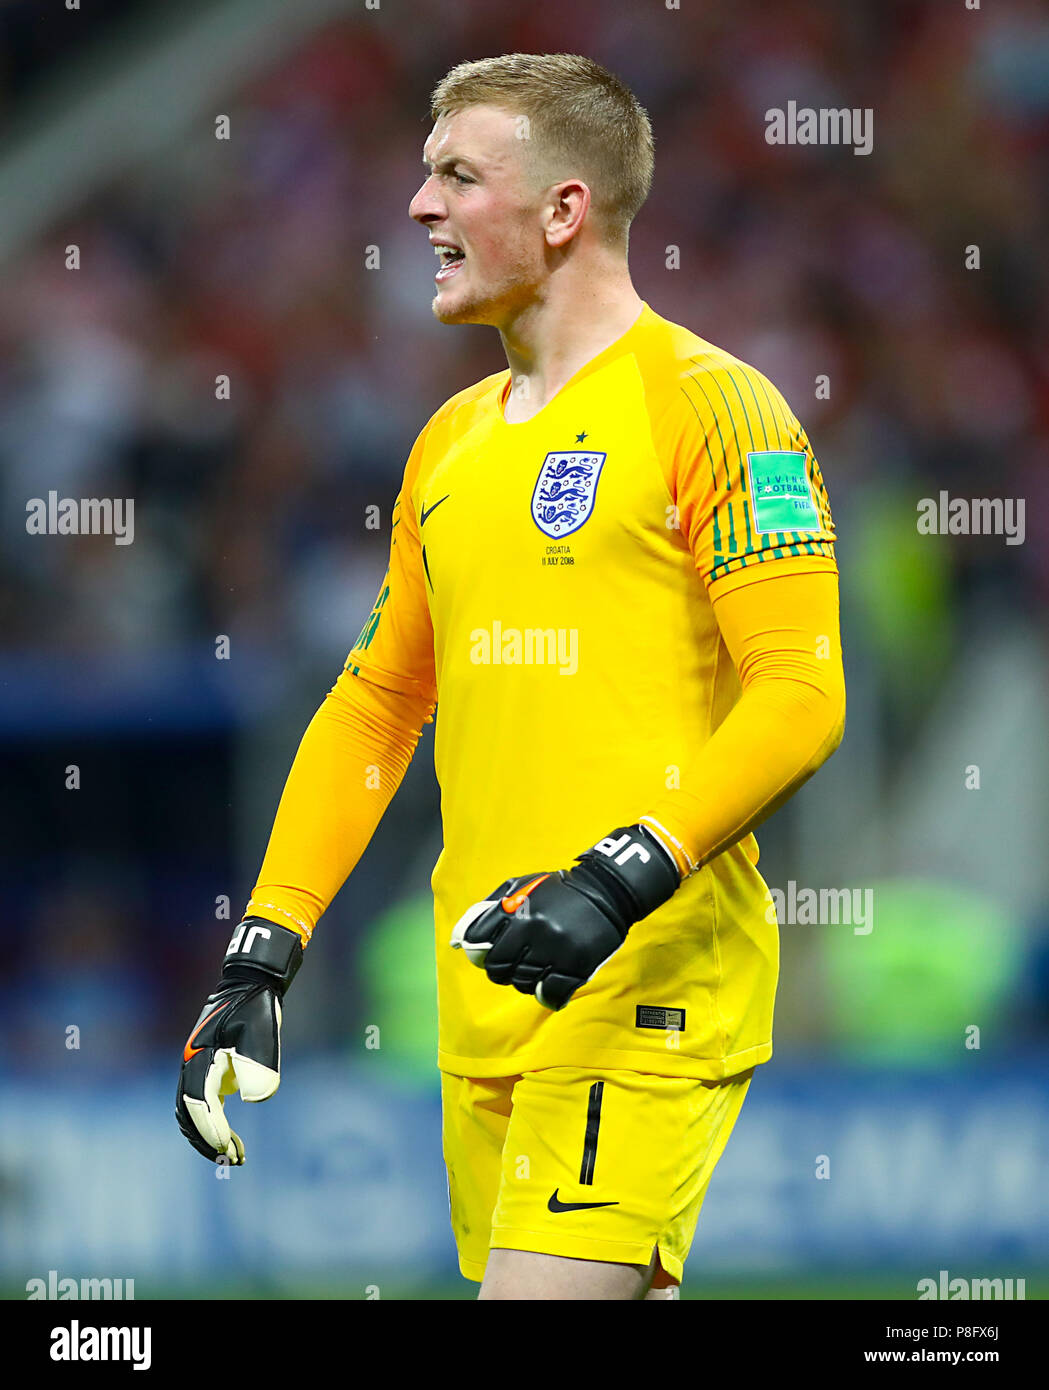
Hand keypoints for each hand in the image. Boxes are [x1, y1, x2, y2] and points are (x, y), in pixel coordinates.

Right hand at [176, 918, 302, 1163]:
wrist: (251, 983)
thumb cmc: (258, 1006)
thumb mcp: (262, 1031)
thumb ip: (259, 1063)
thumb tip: (255, 1100)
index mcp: (200, 1056)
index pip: (199, 1102)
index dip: (211, 1128)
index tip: (226, 1150)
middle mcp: (192, 1064)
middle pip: (188, 1113)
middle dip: (207, 1139)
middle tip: (232, 1159)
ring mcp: (196, 1067)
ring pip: (190, 1113)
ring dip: (206, 1136)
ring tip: (233, 1155)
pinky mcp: (206, 1070)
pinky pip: (200, 1105)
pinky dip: (210, 1124)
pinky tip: (229, 1139)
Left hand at [450, 824, 679, 1009]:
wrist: (606, 893)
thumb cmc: (557, 891)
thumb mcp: (520, 887)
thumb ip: (488, 909)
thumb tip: (458, 940)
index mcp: (516, 909)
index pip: (477, 941)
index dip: (480, 950)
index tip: (491, 951)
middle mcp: (532, 930)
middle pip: (497, 968)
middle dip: (501, 969)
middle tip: (515, 962)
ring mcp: (555, 950)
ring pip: (522, 983)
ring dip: (526, 980)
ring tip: (539, 966)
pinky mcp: (576, 966)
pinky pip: (550, 995)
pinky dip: (548, 995)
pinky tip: (551, 984)